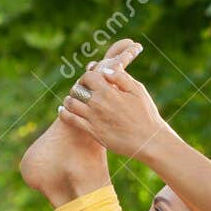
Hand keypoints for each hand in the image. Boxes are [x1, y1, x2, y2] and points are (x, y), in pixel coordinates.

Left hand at [58, 44, 170, 160]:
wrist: (147, 140)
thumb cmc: (145, 114)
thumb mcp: (137, 90)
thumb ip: (121, 77)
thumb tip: (106, 69)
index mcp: (109, 91)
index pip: (88, 76)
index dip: (88, 76)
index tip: (91, 80)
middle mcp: (98, 104)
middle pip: (77, 89)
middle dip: (79, 87)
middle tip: (82, 90)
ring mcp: (93, 118)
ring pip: (71, 104)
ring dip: (69, 99)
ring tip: (73, 100)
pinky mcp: (92, 131)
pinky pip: (71, 120)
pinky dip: (64, 113)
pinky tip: (63, 110)